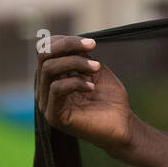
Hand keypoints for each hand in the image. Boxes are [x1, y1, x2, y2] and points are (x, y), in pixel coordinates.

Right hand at [36, 35, 133, 152]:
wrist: (123, 125)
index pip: (44, 50)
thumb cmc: (111, 99)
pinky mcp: (54, 116)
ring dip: (76, 63)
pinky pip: (56, 89)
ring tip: (97, 68)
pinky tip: (92, 87)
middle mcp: (45, 88)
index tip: (91, 43)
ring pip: (49, 70)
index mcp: (53, 77)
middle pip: (44, 56)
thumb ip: (81, 56)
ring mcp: (47, 103)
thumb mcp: (96, 70)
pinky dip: (76, 83)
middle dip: (69, 46)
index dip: (64, 41)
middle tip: (92, 47)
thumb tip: (68, 41)